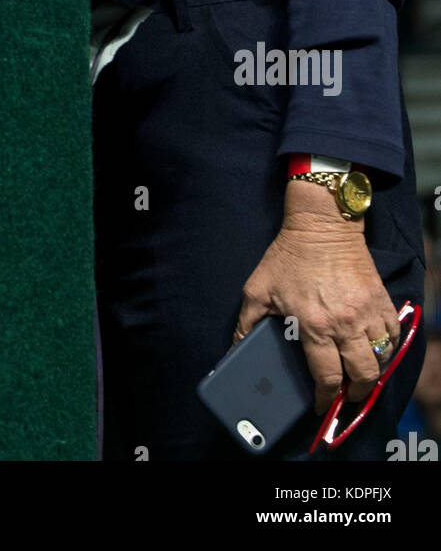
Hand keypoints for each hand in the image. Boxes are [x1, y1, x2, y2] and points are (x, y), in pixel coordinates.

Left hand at [233, 181, 400, 413]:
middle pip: (362, 375)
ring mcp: (366, 311)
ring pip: (381, 358)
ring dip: (372, 371)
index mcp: (313, 325)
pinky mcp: (380, 299)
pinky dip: (387, 347)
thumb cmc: (287, 255)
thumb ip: (245, 323)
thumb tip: (235, 349)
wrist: (320, 223)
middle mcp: (344, 323)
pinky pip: (393, 334)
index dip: (325, 398)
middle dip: (355, 393)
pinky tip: (374, 349)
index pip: (326, 377)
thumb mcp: (257, 289)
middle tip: (347, 395)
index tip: (321, 405)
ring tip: (360, 373)